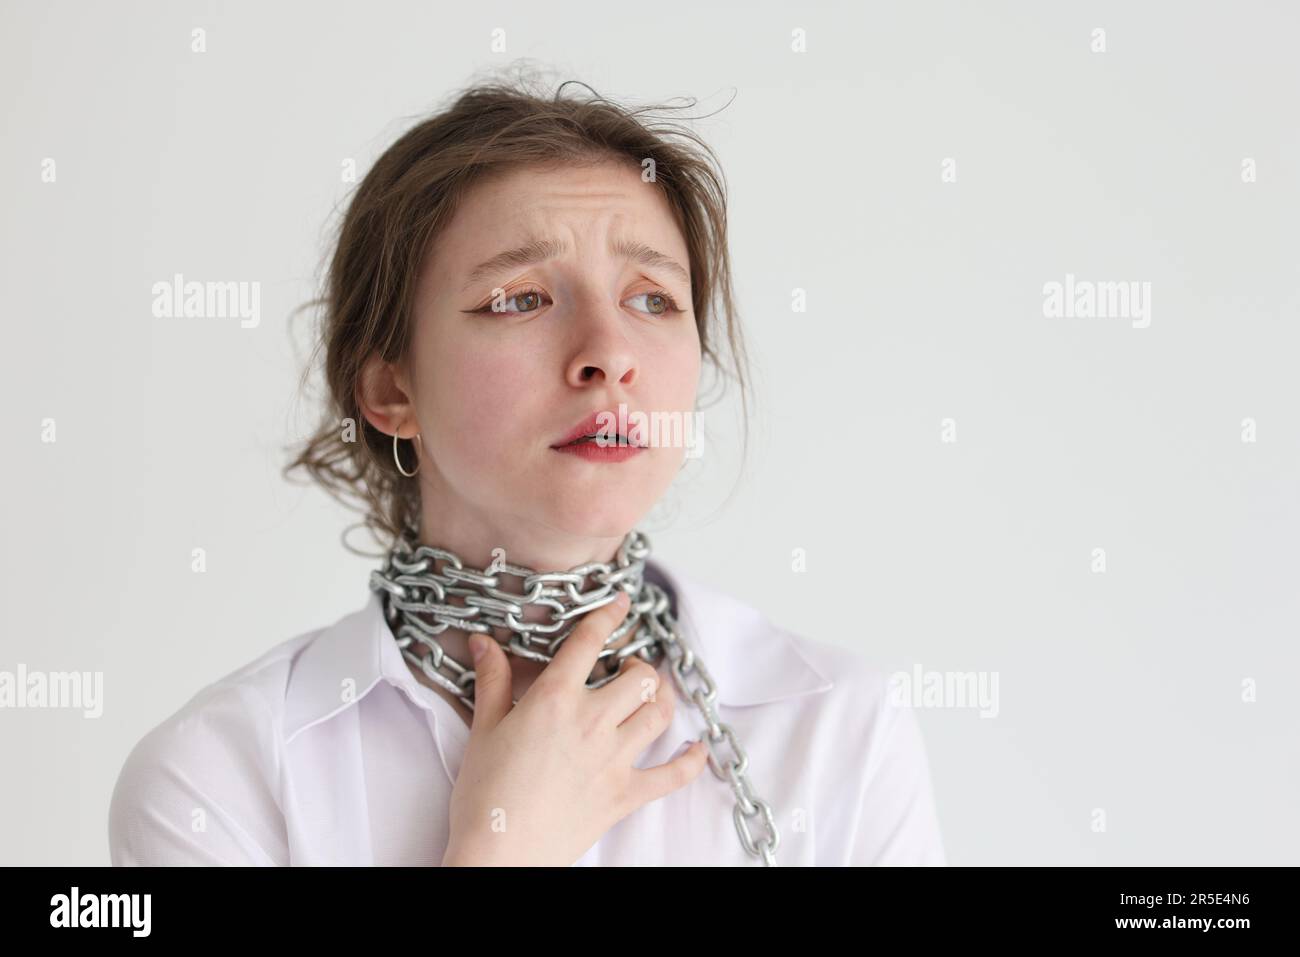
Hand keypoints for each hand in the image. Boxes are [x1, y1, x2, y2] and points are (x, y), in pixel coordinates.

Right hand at [441, 590, 708, 865]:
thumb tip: (485, 643)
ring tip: (654, 693)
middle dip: (639, 664)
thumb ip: (493, 681)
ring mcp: (614, 759)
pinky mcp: (625, 795)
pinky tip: (698, 749)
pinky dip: (691, 760)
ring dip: (662, 697)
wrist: (499, 855)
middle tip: (628, 666)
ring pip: (660, 713)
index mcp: (555, 699)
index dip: (609, 615)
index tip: (620, 602)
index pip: (589, 641)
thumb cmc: (485, 796)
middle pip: (639, 676)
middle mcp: (592, 721)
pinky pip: (673, 774)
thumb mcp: (483, 729)